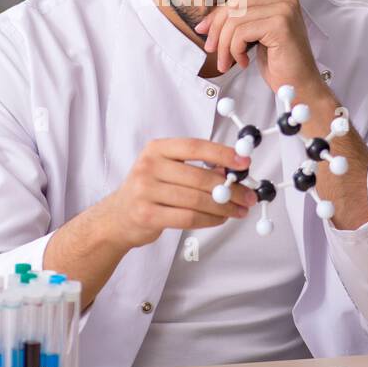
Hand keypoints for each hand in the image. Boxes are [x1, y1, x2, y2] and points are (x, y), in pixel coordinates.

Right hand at [103, 138, 256, 249]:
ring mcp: (146, 191)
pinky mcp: (148, 215)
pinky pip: (188, 217)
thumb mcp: (167, 169)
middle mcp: (149, 166)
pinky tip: (220, 219)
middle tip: (249, 195)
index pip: (194, 147)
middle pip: (199, 177)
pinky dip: (210, 220)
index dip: (222, 153)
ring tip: (239, 210)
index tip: (244, 162)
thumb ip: (196, 166)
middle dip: (231, 188)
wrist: (118, 217)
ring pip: (197, 200)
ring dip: (224, 207)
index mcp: (156, 149)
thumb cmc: (149, 190)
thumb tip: (233, 168)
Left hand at [194, 0, 322, 95]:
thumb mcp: (254, 38)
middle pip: (235, 6)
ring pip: (235, 20)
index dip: (216, 15)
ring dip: (225, 45)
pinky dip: (235, 49)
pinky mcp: (280, 25)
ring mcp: (284, 10)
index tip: (203, 31)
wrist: (300, 87)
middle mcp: (284, 0)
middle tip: (212, 50)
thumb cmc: (279, 65)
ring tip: (228, 62)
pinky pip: (242, 32)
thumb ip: (239, 23)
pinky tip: (243, 62)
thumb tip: (206, 21)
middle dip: (217, 29)